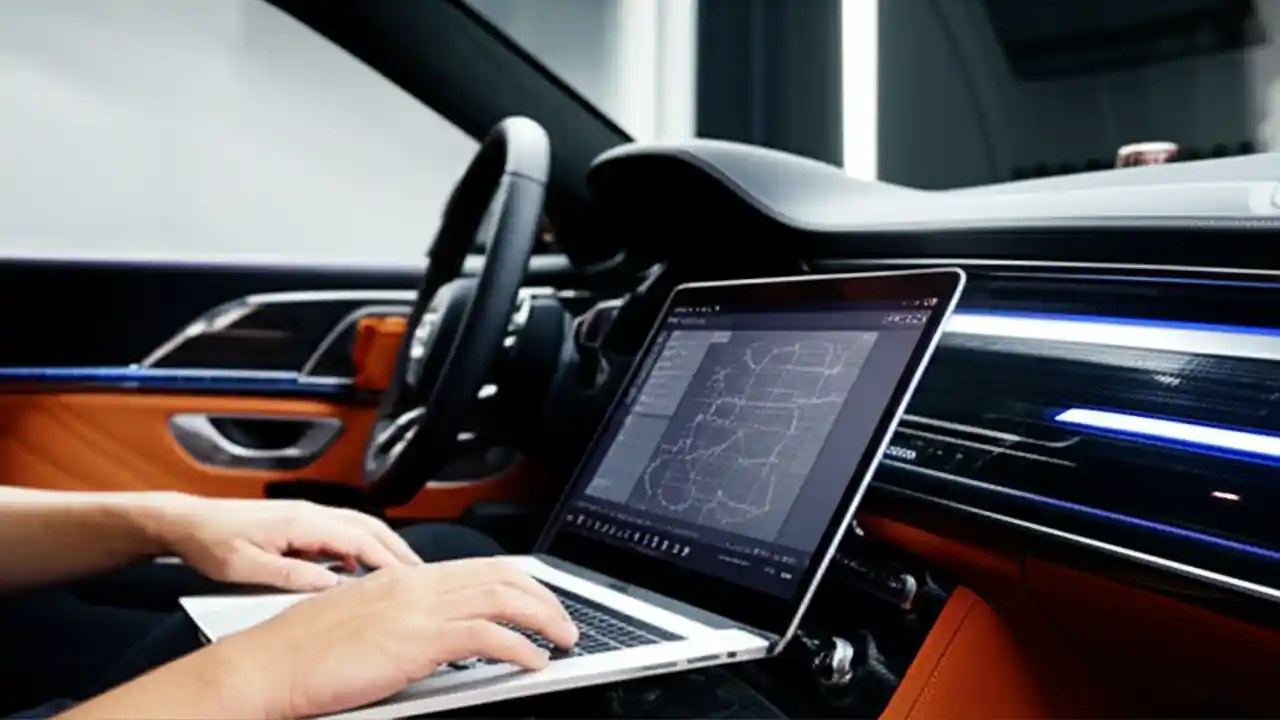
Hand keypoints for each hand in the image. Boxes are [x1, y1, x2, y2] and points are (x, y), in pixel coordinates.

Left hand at [149, 496, 421, 590]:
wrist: (187, 522)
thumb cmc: (210, 542)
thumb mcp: (245, 568)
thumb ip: (290, 575)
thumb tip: (329, 584)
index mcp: (300, 521)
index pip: (358, 538)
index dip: (386, 558)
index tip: (408, 576)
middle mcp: (308, 512)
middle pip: (367, 526)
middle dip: (396, 548)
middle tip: (418, 572)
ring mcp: (305, 513)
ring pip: (358, 525)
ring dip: (382, 545)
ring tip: (399, 569)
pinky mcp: (299, 520)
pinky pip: (342, 529)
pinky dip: (362, 544)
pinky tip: (359, 565)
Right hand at [217, 557, 578, 717]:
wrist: (266, 665)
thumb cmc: (300, 651)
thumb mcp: (360, 619)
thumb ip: (399, 616)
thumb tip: (430, 630)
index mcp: (402, 577)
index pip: (478, 566)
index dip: (518, 580)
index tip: (538, 597)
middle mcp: (415, 585)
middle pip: (499, 576)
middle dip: (541, 596)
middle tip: (562, 620)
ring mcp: (417, 611)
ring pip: (502, 599)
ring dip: (542, 618)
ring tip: (562, 639)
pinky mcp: (416, 642)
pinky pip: (485, 637)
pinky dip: (519, 647)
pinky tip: (532, 661)